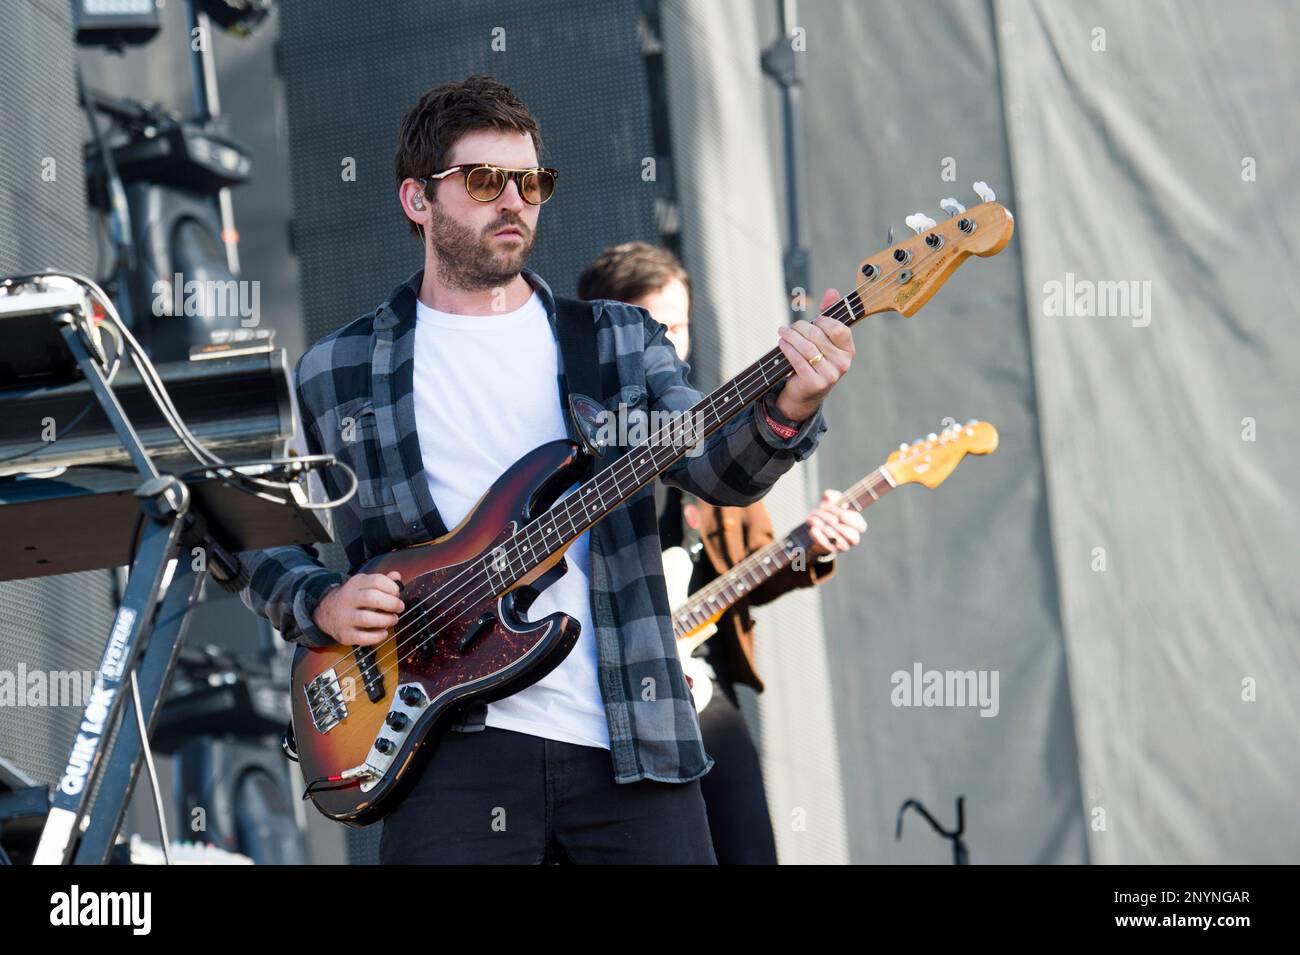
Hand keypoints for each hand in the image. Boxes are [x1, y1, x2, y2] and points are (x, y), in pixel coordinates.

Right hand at [314, 570, 404, 645]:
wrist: (325, 612)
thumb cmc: (353, 599)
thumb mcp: (364, 585)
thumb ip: (382, 581)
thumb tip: (397, 576)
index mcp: (355, 584)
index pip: (376, 581)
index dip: (392, 587)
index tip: (397, 593)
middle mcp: (348, 599)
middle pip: (372, 598)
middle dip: (391, 603)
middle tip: (399, 607)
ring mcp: (344, 617)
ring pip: (366, 618)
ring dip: (386, 620)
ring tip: (393, 619)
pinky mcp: (344, 634)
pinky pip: (362, 637)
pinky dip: (377, 636)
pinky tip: (383, 632)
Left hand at [774, 288, 854, 422]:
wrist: (807, 392)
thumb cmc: (816, 359)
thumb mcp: (824, 338)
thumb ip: (829, 314)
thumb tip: (832, 291)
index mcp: (849, 350)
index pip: (838, 328)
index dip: (823, 321)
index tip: (812, 321)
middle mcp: (843, 363)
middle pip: (818, 336)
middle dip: (800, 328)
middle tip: (789, 327)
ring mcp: (830, 375)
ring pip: (807, 347)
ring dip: (790, 336)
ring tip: (782, 332)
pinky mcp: (814, 383)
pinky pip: (798, 360)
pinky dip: (787, 349)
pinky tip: (781, 343)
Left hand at [804, 489, 866, 557]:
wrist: (816, 528)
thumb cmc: (828, 512)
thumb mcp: (830, 501)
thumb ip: (831, 495)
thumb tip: (830, 497)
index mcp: (857, 524)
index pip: (861, 526)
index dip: (849, 519)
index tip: (837, 512)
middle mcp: (852, 537)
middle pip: (846, 531)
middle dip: (831, 520)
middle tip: (819, 511)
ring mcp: (843, 546)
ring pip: (835, 538)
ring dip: (822, 526)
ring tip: (812, 518)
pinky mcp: (831, 550)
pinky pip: (826, 545)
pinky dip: (818, 536)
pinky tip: (812, 529)